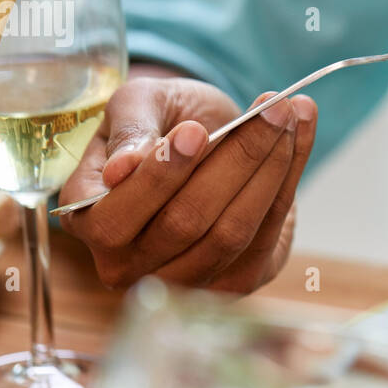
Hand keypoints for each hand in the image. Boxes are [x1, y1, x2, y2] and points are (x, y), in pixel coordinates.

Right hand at [59, 75, 317, 293]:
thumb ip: (129, 131)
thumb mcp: (136, 104)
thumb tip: (122, 169)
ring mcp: (181, 281)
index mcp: (87, 221)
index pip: (116, 217)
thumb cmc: (157, 119)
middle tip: (271, 108)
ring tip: (288, 113)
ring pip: (231, 233)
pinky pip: (265, 238)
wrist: (197, 138)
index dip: (159, 177)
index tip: (195, 131)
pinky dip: (288, 182)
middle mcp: (126, 265)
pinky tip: (299, 136)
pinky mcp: (234, 283)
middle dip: (235, 160)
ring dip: (270, 169)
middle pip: (185, 223)